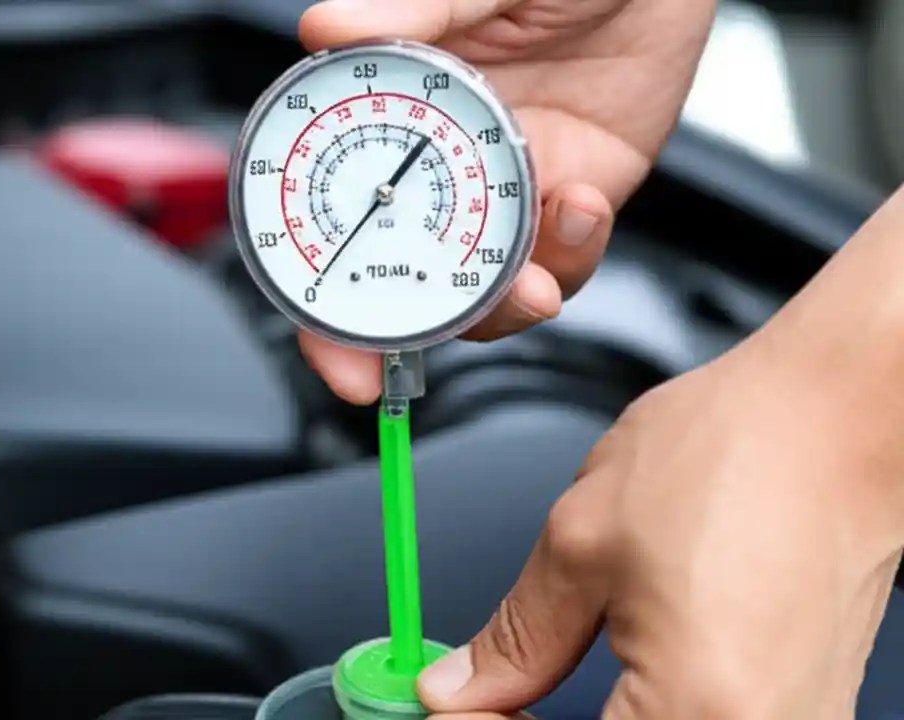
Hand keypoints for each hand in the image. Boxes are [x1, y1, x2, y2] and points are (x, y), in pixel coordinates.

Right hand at [296, 0, 716, 403]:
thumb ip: (410, 12)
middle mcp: (447, 170)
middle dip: (408, 334)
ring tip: (529, 281)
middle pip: (408, 279)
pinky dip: (574, 251)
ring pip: (491, 287)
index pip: (337, 223)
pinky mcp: (578, 195)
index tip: (333, 352)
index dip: (324, 301)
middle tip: (417, 352)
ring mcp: (511, 190)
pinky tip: (580, 205)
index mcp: (398, 126)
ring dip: (504, 301)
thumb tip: (323, 26)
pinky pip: (570, 256)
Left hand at [413, 325, 903, 715]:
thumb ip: (517, 638)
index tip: (452, 709)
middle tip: (481, 700)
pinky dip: (634, 719)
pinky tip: (599, 688)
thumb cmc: (741, 455)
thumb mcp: (584, 543)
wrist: (840, 413)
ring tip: (523, 693)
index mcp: (700, 714)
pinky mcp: (803, 711)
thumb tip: (461, 689)